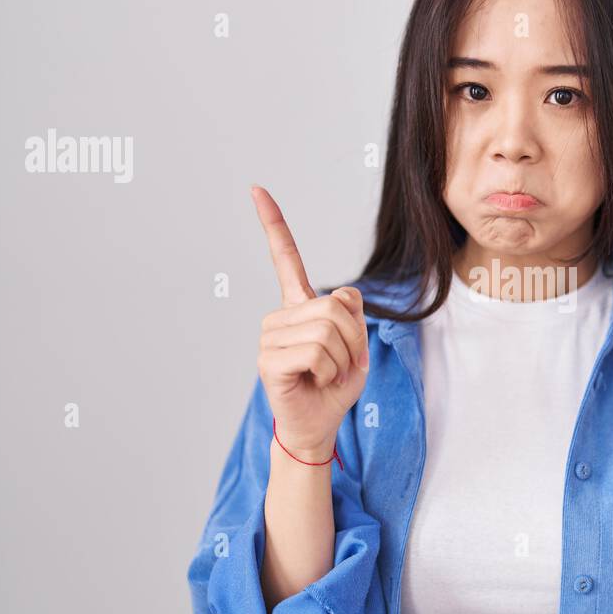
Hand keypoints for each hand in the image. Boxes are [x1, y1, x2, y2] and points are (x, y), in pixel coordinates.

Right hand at [252, 185, 368, 458]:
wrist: (318, 424)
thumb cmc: (335, 385)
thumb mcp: (356, 343)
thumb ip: (352, 312)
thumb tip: (342, 294)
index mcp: (298, 306)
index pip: (285, 258)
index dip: (273, 223)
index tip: (256, 189)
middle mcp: (279, 316)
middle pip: (335, 306)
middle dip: (354, 339)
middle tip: (343, 364)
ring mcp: (270, 337)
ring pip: (329, 331)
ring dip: (343, 359)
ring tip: (328, 375)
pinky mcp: (268, 360)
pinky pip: (317, 353)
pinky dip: (330, 372)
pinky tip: (314, 382)